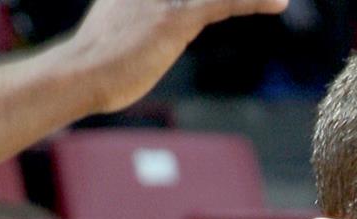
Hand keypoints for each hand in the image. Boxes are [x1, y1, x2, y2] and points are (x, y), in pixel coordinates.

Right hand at [64, 0, 291, 112]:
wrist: (78, 74)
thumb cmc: (96, 63)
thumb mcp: (120, 26)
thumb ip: (138, 18)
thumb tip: (150, 29)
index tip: (217, 3)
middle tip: (267, 0)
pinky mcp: (176, 17)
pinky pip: (224, 3)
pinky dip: (254, 1)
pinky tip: (278, 2)